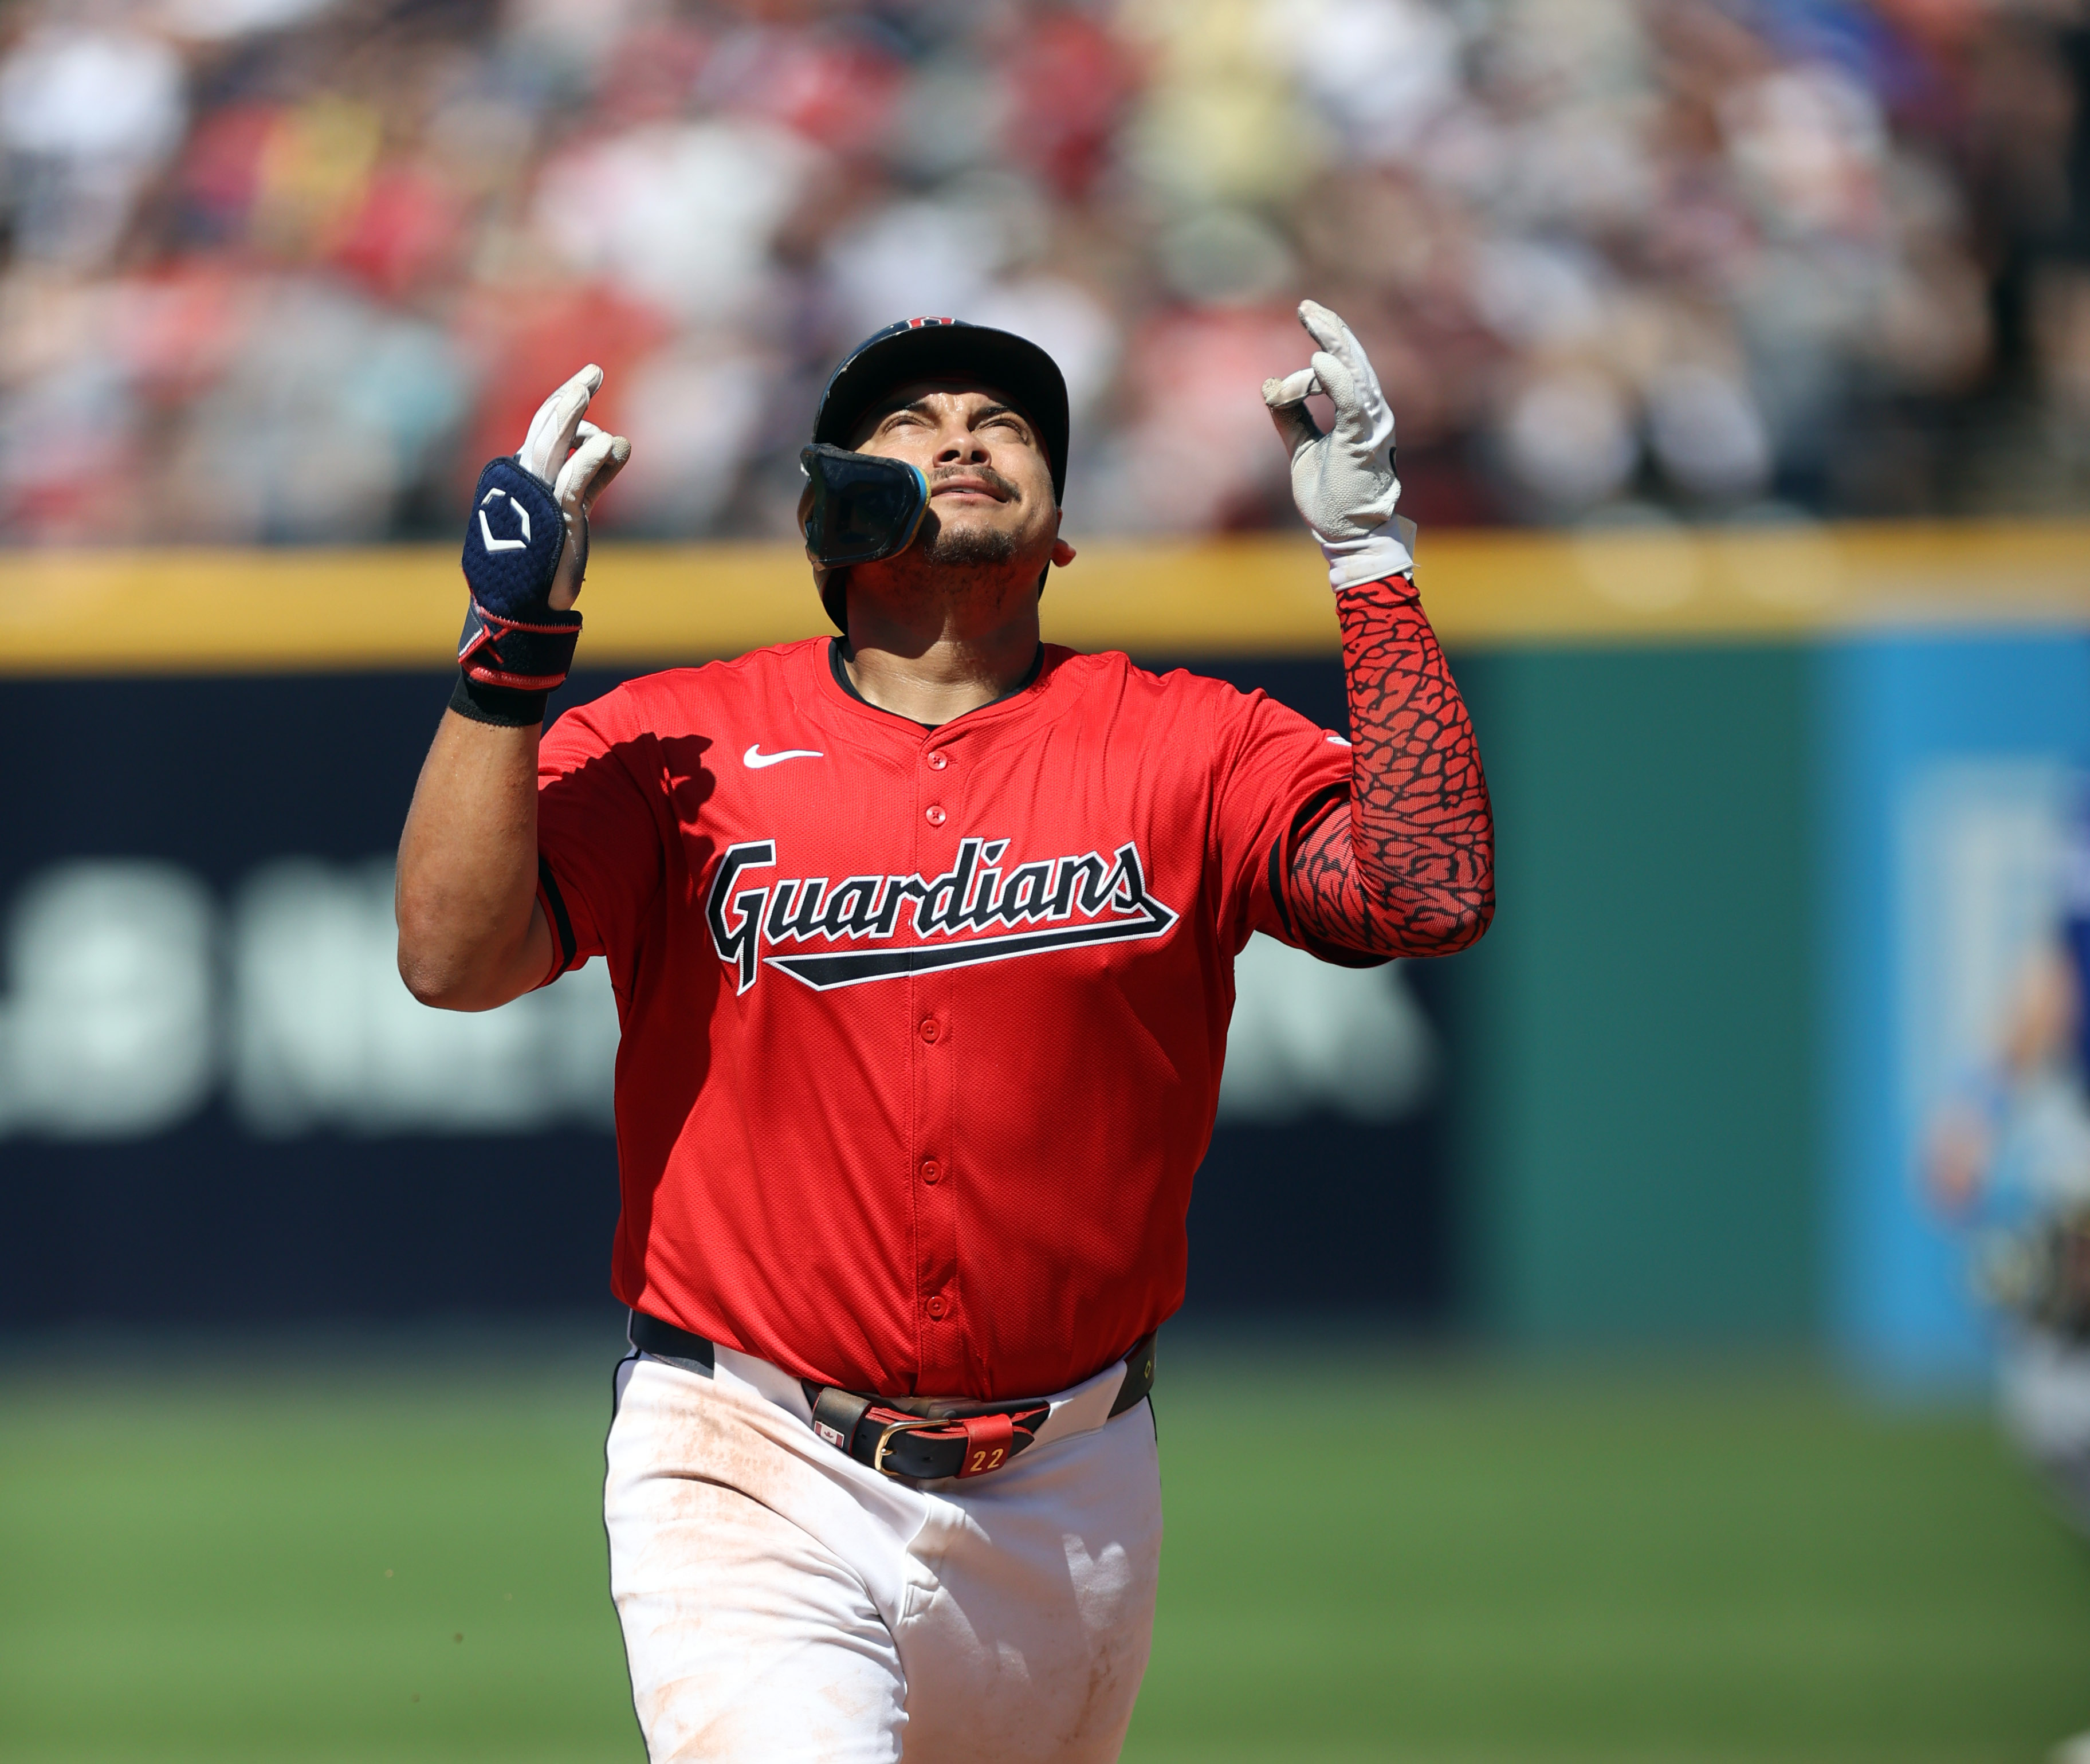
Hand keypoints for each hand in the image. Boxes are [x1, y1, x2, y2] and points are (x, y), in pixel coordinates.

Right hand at [515, 365, 631, 609]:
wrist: (522, 602)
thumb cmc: (547, 557)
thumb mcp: (572, 508)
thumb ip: (594, 477)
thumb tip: (620, 442)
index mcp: (527, 477)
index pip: (547, 430)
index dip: (567, 403)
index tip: (588, 380)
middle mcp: (528, 480)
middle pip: (547, 427)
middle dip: (570, 397)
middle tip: (594, 371)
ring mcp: (539, 496)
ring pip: (552, 444)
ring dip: (571, 413)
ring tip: (589, 386)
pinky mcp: (556, 518)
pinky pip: (573, 481)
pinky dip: (591, 460)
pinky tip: (611, 445)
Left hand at [1263, 300, 1413, 590]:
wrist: (1349, 535)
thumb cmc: (1331, 496)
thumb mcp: (1303, 449)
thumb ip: (1289, 419)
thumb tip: (1266, 387)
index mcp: (1359, 415)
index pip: (1339, 371)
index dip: (1314, 358)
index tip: (1281, 376)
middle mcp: (1370, 415)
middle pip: (1353, 360)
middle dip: (1330, 330)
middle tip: (1307, 306)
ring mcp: (1370, 427)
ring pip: (1355, 373)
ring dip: (1334, 342)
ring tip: (1313, 317)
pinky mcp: (1361, 443)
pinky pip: (1353, 403)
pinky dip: (1337, 381)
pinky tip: (1320, 360)